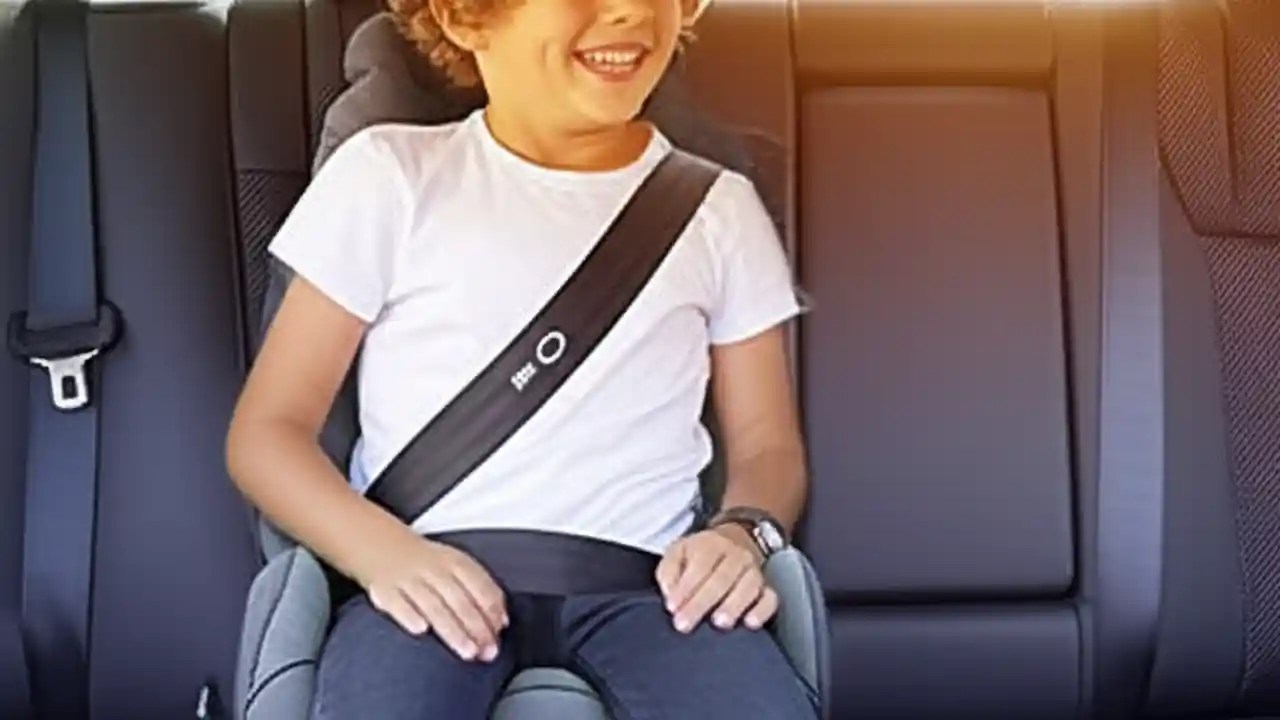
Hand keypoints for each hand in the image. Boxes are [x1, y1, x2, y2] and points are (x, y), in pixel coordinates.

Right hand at [358, 535, 507, 661]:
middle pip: (459, 600)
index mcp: (456, 562)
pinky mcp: (385, 591)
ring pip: (433, 606)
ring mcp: (409, 580)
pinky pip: (397, 603)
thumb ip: (482, 591)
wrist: (384, 548)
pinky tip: (421, 629)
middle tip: (486, 650)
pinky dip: (410, 615)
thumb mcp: (457, 567)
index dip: (491, 611)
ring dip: (452, 630)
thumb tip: (501, 622)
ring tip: (466, 651)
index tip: (498, 633)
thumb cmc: (429, 565)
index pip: (479, 586)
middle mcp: (433, 570)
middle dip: (476, 627)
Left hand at [655, 525, 777, 633]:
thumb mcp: (677, 553)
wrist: (736, 539)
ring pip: (748, 587)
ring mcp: (754, 570)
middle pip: (721, 578)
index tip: (672, 608)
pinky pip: (770, 598)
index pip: (699, 566)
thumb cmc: (700, 554)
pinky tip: (750, 623)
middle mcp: (736, 555)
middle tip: (685, 624)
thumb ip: (669, 572)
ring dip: (733, 606)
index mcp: (710, 545)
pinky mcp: (767, 586)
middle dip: (701, 603)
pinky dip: (762, 610)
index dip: (685, 588)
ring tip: (719, 623)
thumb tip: (670, 595)